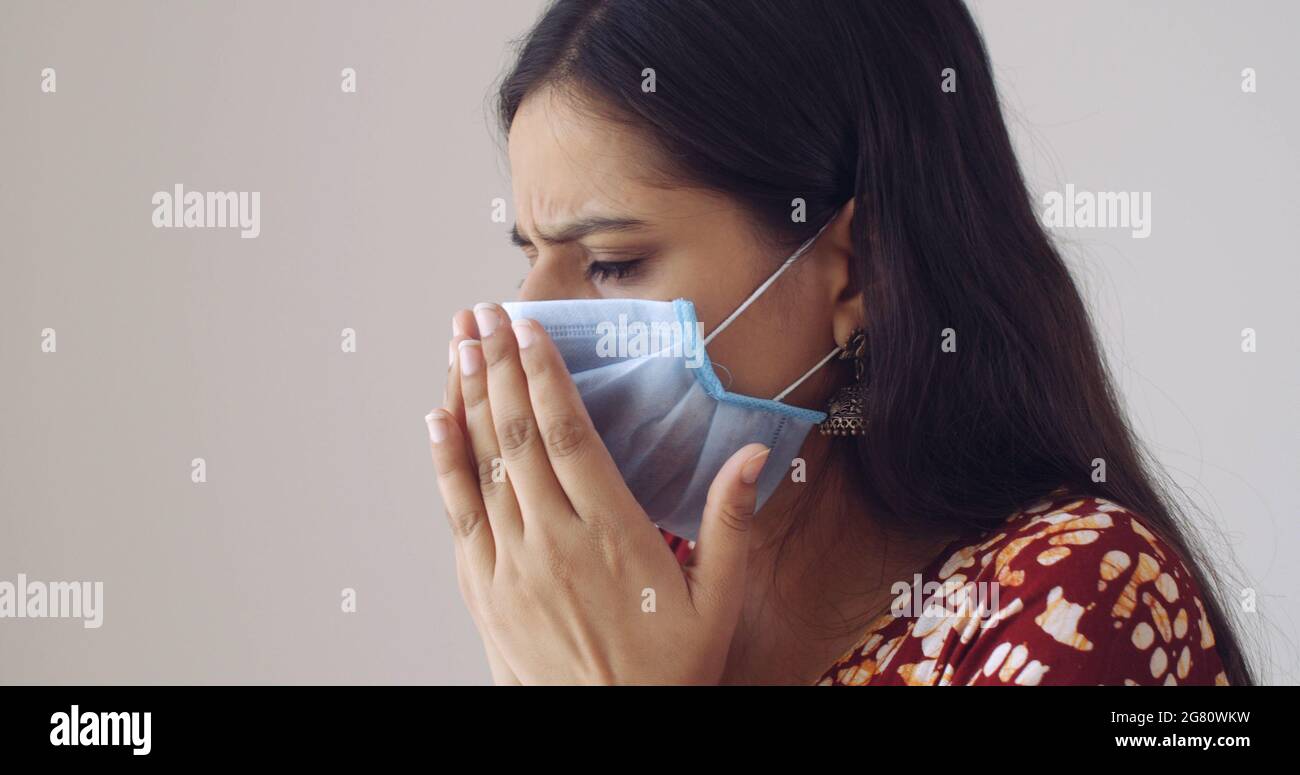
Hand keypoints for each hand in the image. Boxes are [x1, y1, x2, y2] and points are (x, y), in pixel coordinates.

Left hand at [425, 303, 770, 683]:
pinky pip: (458, 513)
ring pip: (481, 465)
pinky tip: (436, 420)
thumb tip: (756, 453)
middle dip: (497, 366)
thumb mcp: (717, 599)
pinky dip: (445, 462)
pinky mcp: (483, 591)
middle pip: (517, 436)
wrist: (611, 734)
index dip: (545, 376)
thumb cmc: (669, 668)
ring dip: (466, 398)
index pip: (569, 435)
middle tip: (482, 313)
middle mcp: (553, 542)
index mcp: (612, 534)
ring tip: (456, 343)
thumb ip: (732, 522)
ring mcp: (511, 566)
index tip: (529, 329)